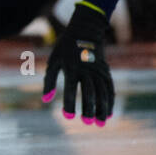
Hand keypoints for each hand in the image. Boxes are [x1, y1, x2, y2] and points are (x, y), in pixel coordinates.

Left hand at [43, 2, 114, 124]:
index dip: (70, 103)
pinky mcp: (106, 71)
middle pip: (90, 92)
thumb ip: (48, 81)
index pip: (71, 88)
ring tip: (100, 124)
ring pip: (103, 92)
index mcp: (71, 67)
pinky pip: (110, 88)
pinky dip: (110, 101)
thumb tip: (45, 100)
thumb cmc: (64, 49)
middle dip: (89, 108)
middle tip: (87, 123)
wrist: (85, 30)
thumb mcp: (53, 61)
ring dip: (103, 108)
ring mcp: (99, 70)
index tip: (68, 117)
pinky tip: (109, 114)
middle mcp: (87, 69)